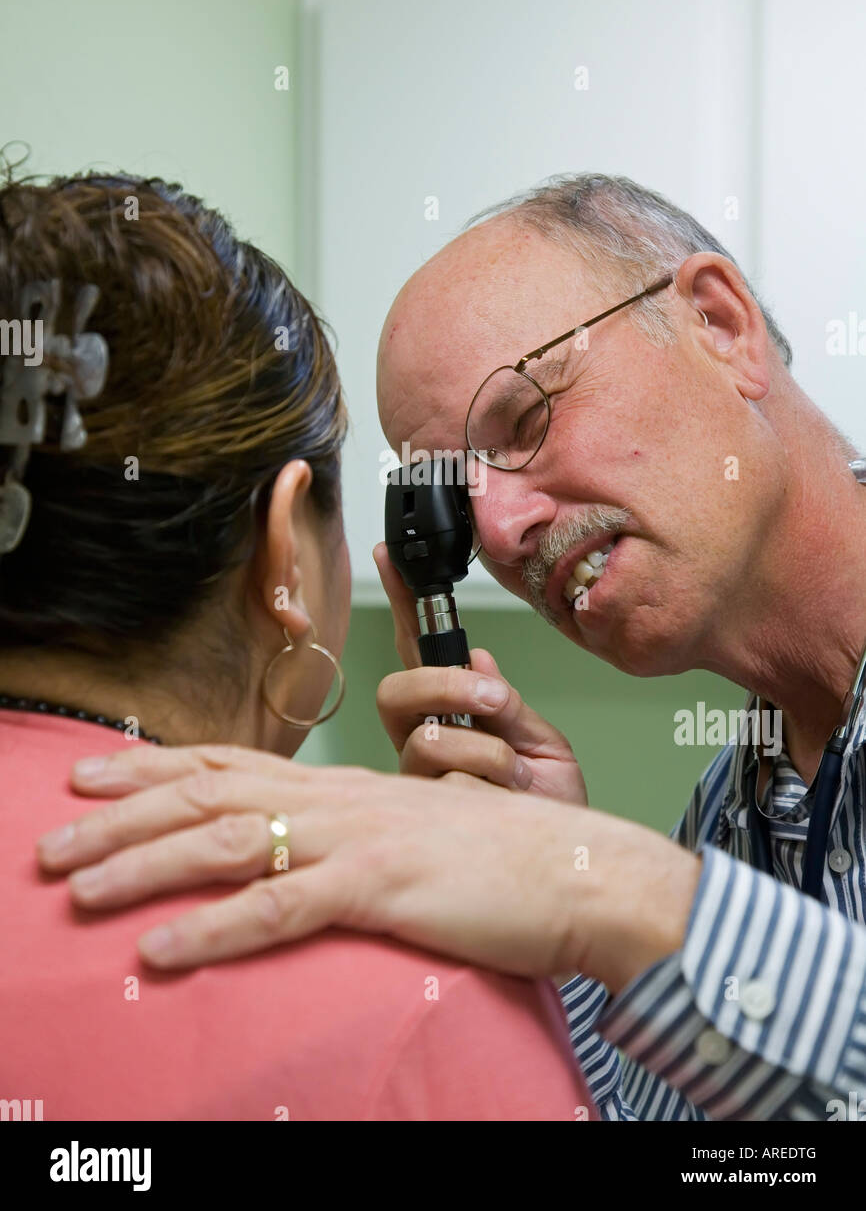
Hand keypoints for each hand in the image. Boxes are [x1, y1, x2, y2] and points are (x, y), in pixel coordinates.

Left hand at [37, 743, 699, 991]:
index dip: (152, 766)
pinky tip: (161, 950)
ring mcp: (357, 837)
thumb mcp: (404, 829)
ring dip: (143, 866)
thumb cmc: (492, 855)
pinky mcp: (381, 886)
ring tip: (78, 889)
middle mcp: (337, 797)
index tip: (91, 774)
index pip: (227, 762)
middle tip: (51, 837)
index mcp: (340, 783)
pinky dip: (213, 930)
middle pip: (208, 793)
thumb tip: (297, 842)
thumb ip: (346, 828)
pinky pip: (281, 909)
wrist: (572, 868)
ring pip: (228, 842)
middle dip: (120, 813)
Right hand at [373, 542, 587, 804]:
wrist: (575, 874)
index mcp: (451, 716)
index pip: (417, 650)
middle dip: (445, 685)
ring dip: (486, 754)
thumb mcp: (544, 744)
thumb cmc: (552, 814)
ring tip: (516, 778)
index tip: (392, 556)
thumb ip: (508, 704)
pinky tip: (510, 810)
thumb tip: (478, 658)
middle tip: (493, 699)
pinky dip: (496, 791)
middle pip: (396, 691)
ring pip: (425, 740)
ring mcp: (419, 786)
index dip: (401, 602)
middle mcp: (422, 748)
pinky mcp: (424, 823)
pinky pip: (449, 786)